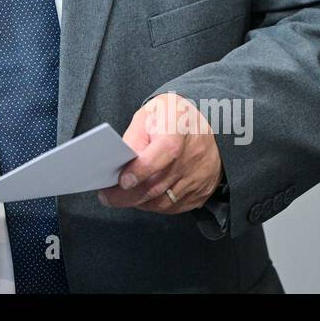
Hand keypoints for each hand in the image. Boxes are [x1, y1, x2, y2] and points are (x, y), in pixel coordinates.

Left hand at [98, 92, 222, 213]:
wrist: (211, 124)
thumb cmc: (174, 117)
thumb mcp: (150, 113)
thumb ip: (134, 138)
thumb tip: (119, 163)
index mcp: (176, 132)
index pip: (160, 155)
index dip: (140, 170)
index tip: (121, 181)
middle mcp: (191, 158)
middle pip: (157, 185)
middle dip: (127, 195)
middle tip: (108, 197)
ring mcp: (199, 177)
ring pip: (164, 201)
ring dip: (140, 202)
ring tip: (123, 197)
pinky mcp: (202, 191)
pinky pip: (175, 206)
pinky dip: (156, 206)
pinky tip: (144, 198)